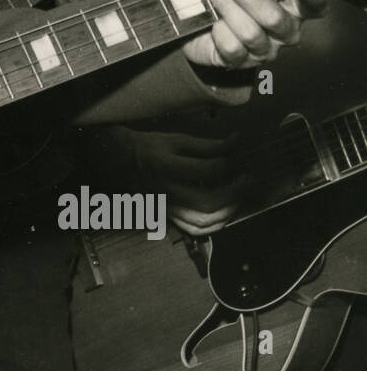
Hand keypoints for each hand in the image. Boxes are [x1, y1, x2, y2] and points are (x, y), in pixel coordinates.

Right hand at [129, 127, 246, 235]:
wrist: (123, 163)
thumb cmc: (151, 148)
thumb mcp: (176, 140)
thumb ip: (207, 146)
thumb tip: (237, 142)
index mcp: (163, 166)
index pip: (204, 170)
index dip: (227, 163)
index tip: (237, 156)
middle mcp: (163, 191)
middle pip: (206, 202)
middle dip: (234, 192)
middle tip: (247, 178)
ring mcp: (164, 208)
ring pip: (203, 221)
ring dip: (228, 210)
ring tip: (239, 194)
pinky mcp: (167, 217)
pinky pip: (195, 230)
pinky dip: (215, 224)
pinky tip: (225, 210)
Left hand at [180, 0, 325, 70]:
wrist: (184, 1)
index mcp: (292, 0)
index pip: (316, 6)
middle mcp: (283, 28)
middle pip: (275, 18)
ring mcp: (263, 47)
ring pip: (251, 33)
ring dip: (225, 5)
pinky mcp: (238, 60)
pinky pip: (232, 48)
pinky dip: (216, 29)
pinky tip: (210, 18)